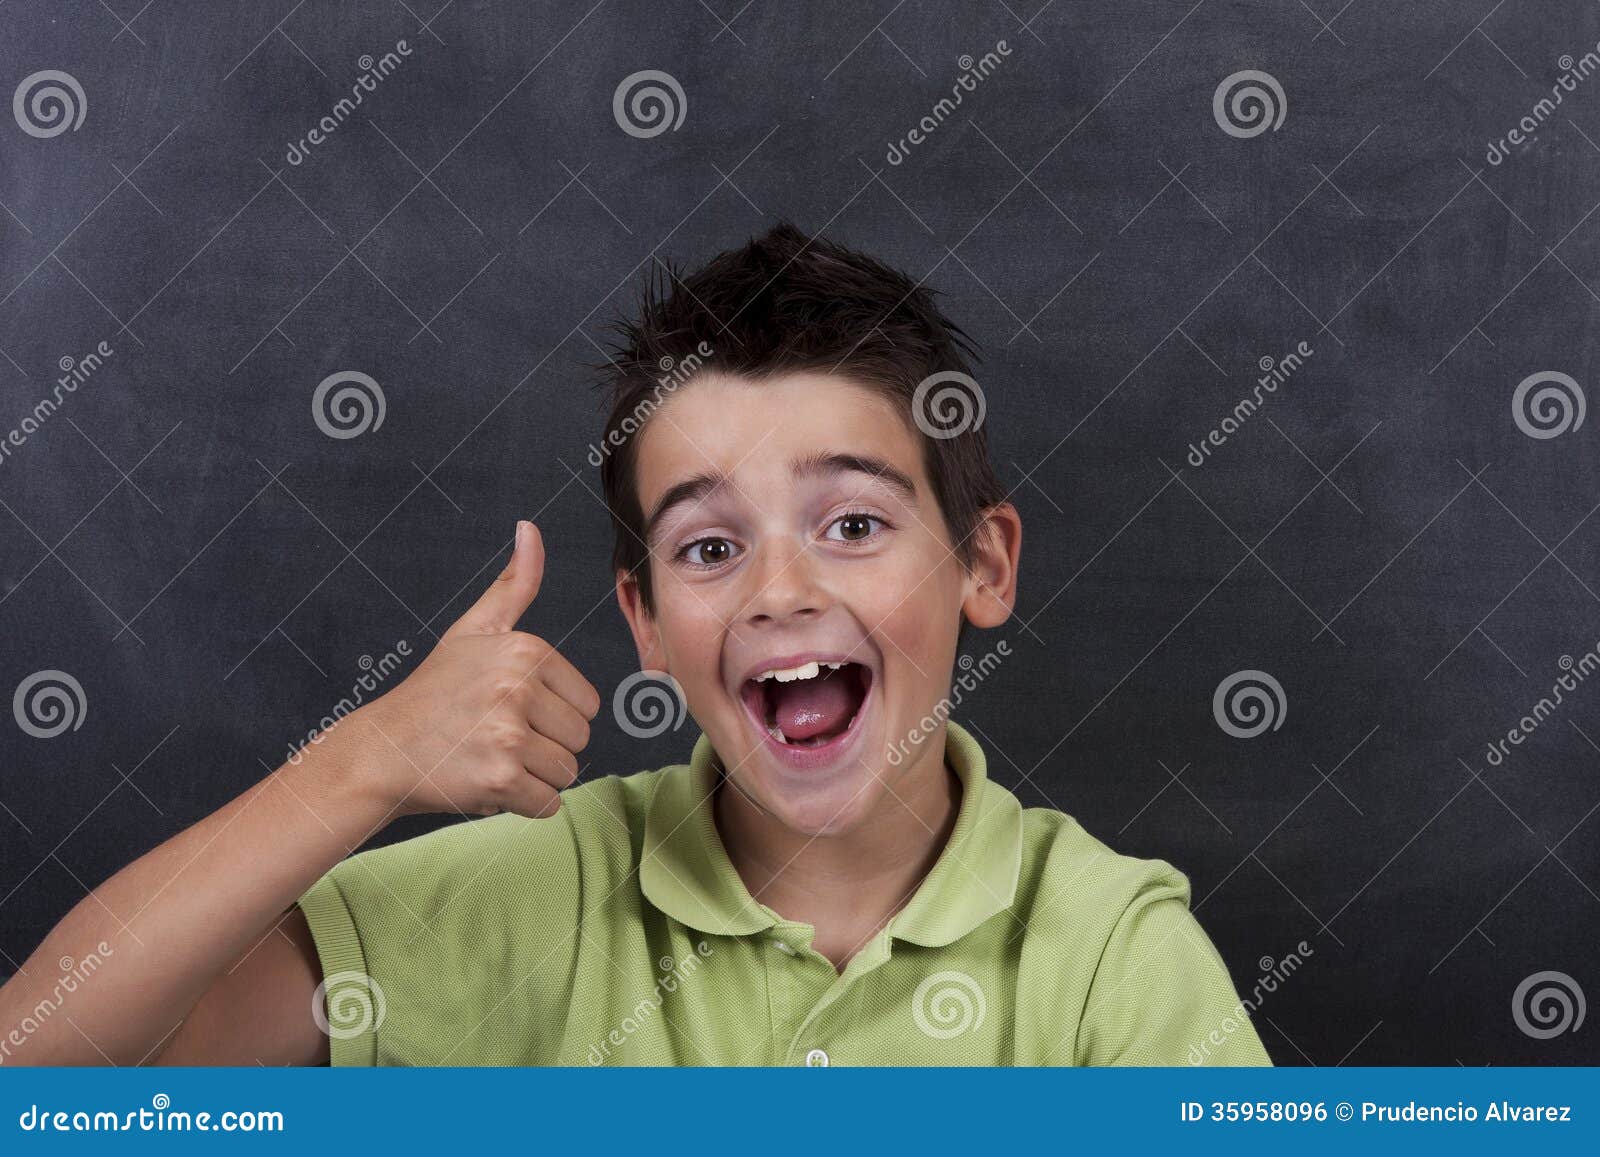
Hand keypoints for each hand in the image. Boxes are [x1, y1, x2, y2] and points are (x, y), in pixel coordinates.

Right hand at [335, 521, 601, 818]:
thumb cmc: (434, 691)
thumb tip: (530, 528)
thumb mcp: (474, 630)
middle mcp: (519, 688)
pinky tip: (488, 784)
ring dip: (535, 777)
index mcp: (526, 651)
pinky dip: (525, 804)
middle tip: (495, 737)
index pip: (587, 705)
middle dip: (546, 748)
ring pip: (567, 773)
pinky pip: (548, 804)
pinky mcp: (499, 779)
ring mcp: (508, 734)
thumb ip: (515, 584)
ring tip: (490, 758)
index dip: (552, 715)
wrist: (381, 750)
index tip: (507, 709)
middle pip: (580, 740)